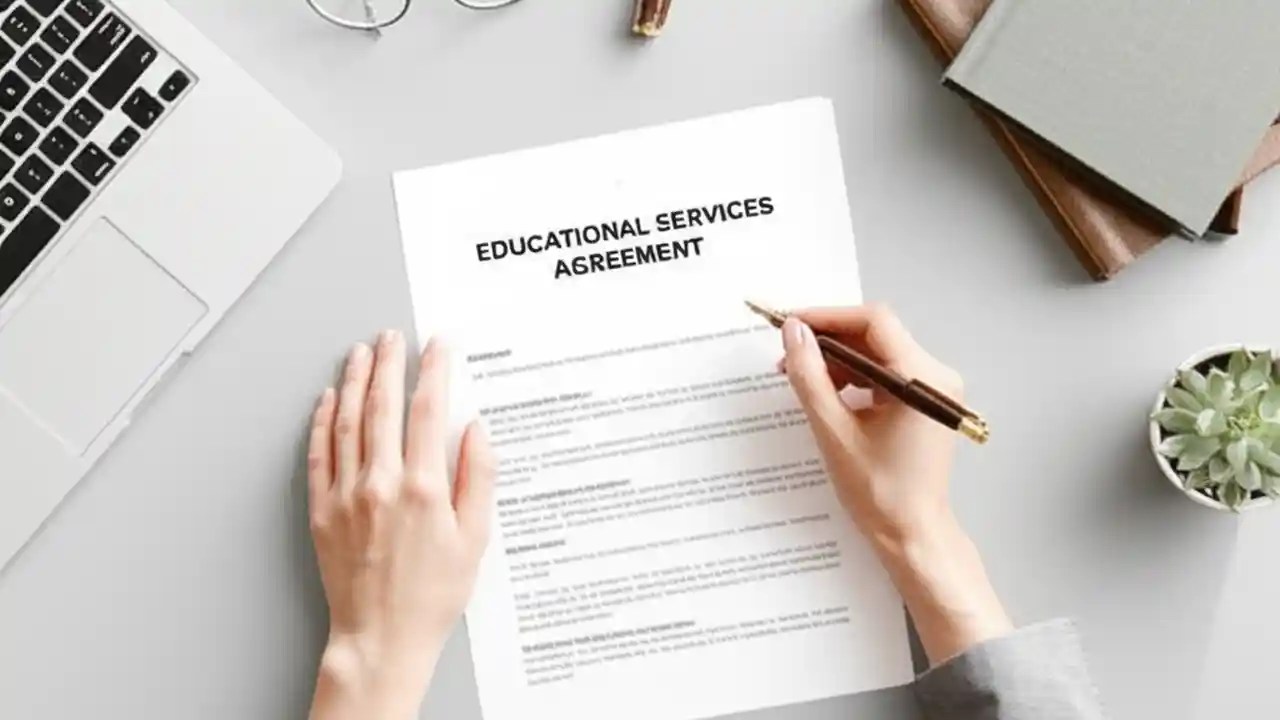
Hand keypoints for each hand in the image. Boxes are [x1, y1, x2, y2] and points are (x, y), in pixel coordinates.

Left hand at [307, 331, 494, 719]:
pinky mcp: (323, 511)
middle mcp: (381, 484)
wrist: (381, 638)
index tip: (438, 347)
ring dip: (355, 381)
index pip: (428, 411)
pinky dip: (323, 421)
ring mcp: (347, 495)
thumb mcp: (475, 538)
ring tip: (360, 354)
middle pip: (383, 405)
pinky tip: (328, 400)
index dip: (434, 371)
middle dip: (390, 363)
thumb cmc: (431, 596)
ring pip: (348, 422)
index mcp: (424, 488)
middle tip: (393, 337)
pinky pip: (320, 454)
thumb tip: (477, 432)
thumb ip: (478, 478)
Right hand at [779, 304, 960, 544]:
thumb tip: (794, 333)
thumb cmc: (879, 492)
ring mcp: (933, 389)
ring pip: (878, 354)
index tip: (791, 324)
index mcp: (921, 378)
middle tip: (789, 352)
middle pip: (877, 335)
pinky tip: (827, 393)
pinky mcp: (925, 403)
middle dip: (829, 340)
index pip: (874, 322)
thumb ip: (810, 376)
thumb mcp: (834, 431)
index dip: (828, 317)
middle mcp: (936, 376)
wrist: (912, 534)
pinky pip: (885, 375)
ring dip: (839, 361)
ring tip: (802, 377)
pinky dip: (854, 378)